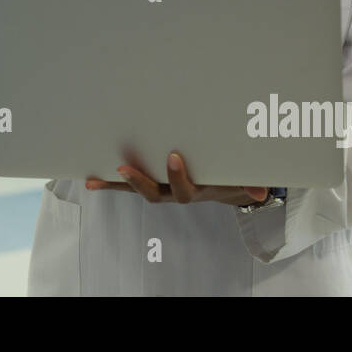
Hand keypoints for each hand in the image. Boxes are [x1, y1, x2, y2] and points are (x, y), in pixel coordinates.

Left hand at [85, 151, 269, 205]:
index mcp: (195, 191)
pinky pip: (126, 183)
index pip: (184, 190)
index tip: (173, 157)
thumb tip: (261, 192)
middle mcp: (173, 192)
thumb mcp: (242, 179)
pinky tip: (90, 179)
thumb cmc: (231, 175)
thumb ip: (248, 184)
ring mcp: (160, 187)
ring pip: (136, 189)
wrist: (223, 182)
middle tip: (124, 167)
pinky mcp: (149, 179)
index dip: (177, 176)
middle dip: (138, 181)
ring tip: (93, 179)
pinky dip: (108, 183)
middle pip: (153, 194)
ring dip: (115, 184)